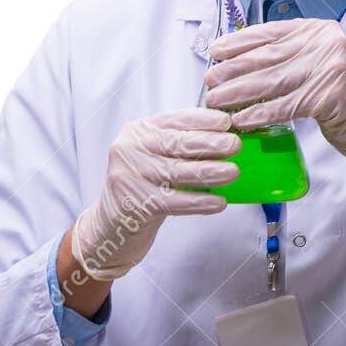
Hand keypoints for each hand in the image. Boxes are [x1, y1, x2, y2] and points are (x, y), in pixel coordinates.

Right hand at [71, 109, 240, 281]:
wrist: (111, 226)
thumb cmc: (144, 188)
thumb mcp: (157, 158)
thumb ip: (182, 147)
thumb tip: (226, 140)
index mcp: (138, 131)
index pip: (174, 119)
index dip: (202, 120)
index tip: (227, 122)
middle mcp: (129, 149)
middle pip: (175, 144)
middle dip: (209, 144)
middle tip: (235, 146)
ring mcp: (128, 176)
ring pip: (176, 172)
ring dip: (209, 172)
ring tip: (233, 172)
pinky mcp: (133, 203)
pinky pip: (174, 201)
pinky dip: (199, 202)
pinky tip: (219, 203)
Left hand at [202, 18, 345, 177]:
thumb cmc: (340, 99)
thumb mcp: (315, 65)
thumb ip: (286, 57)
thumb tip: (236, 61)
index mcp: (318, 30)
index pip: (270, 32)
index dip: (238, 42)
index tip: (214, 51)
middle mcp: (325, 43)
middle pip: (267, 56)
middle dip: (233, 69)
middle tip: (208, 80)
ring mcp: (330, 67)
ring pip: (272, 81)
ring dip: (239, 93)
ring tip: (215, 101)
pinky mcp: (331, 95)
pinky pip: (285, 106)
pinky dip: (260, 114)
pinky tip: (241, 120)